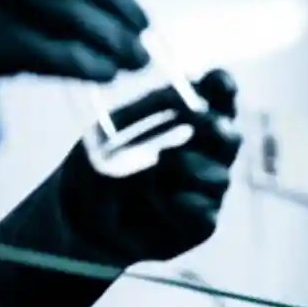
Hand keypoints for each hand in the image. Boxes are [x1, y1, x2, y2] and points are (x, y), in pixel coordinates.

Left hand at [56, 69, 241, 265]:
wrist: (77, 214)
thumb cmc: (98, 164)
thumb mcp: (112, 131)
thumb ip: (145, 113)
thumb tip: (181, 92)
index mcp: (188, 127)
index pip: (216, 103)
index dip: (222, 90)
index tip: (217, 79)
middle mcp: (203, 157)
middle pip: (229, 139)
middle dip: (217, 127)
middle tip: (201, 121)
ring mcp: (202, 193)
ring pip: (220, 177)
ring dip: (193, 166)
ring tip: (165, 160)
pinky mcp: (195, 227)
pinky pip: (205, 215)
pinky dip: (186, 204)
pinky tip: (165, 197)